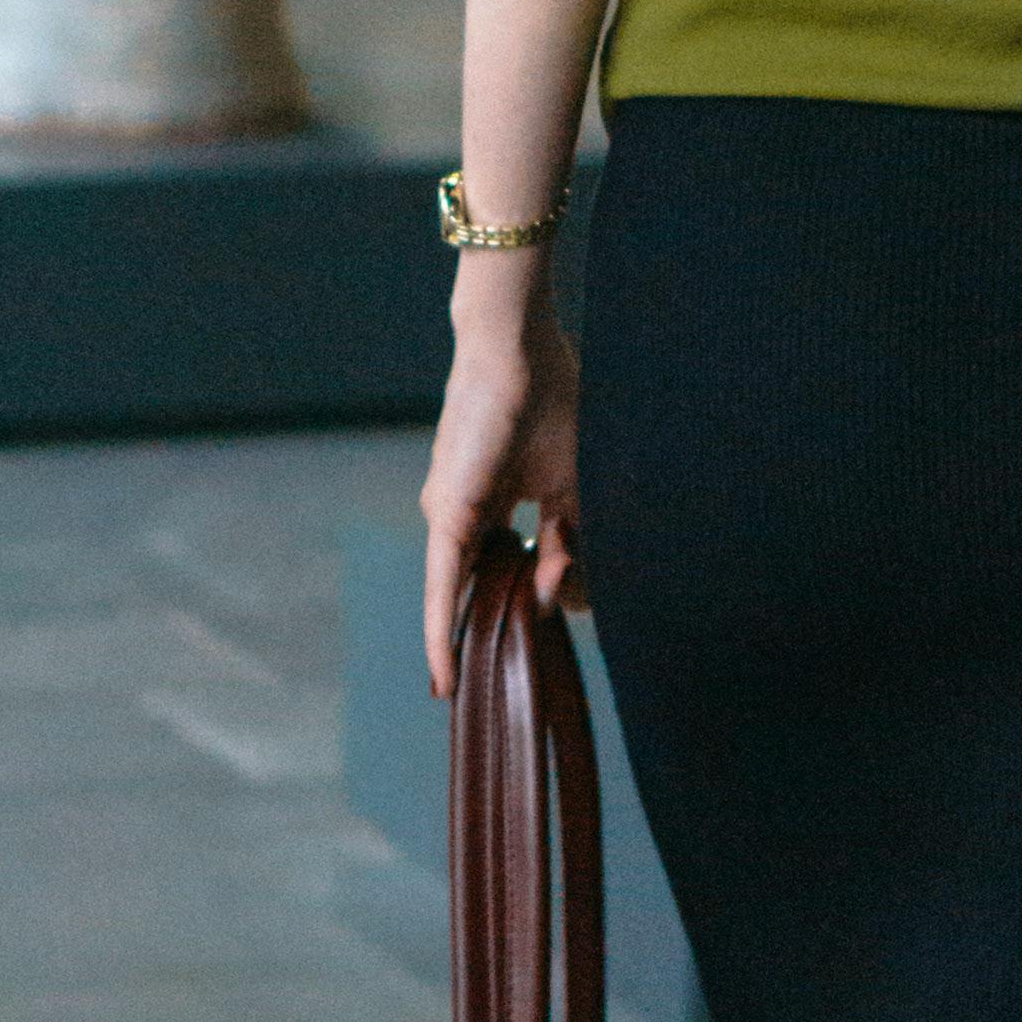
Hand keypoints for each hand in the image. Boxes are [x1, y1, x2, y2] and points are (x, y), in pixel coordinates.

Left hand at [420, 295, 583, 693]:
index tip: (579, 593)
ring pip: (469, 593)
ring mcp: (451, 515)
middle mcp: (466, 512)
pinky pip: (442, 586)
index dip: (558, 588)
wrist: (516, 348)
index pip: (524, 565)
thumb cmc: (548, 402)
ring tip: (485, 674)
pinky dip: (441, 630)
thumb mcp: (569, 484)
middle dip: (514, 617)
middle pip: (493, 584)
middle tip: (532, 648)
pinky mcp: (446, 516)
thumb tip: (562, 594)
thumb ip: (566, 540)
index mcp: (498, 500)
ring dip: (489, 628)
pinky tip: (444, 672)